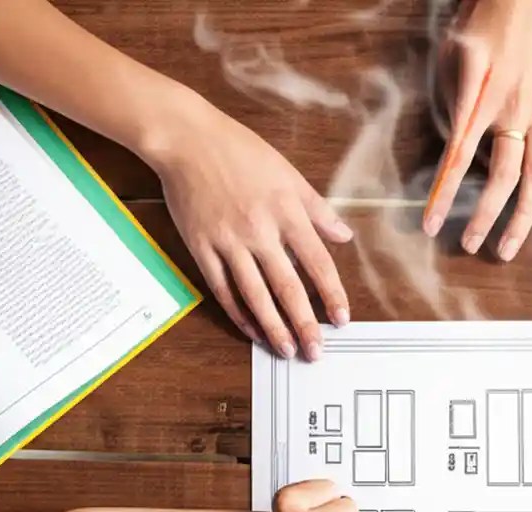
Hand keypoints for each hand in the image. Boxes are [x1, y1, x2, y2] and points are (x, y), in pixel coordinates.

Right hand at [146, 97, 353, 360]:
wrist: (187, 140)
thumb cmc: (240, 151)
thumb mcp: (288, 173)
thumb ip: (317, 208)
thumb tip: (343, 236)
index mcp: (286, 210)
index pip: (317, 262)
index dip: (331, 294)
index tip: (341, 319)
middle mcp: (259, 230)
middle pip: (287, 287)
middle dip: (304, 324)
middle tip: (316, 352)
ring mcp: (228, 241)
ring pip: (254, 295)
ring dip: (273, 327)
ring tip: (287, 351)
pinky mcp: (201, 247)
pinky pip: (223, 289)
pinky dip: (238, 313)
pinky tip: (252, 330)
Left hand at [425, 0, 531, 260]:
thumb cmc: (483, 21)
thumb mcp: (452, 56)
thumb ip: (453, 104)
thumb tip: (456, 147)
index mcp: (482, 98)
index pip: (457, 159)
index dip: (443, 196)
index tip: (430, 227)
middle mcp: (516, 110)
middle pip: (501, 178)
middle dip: (483, 218)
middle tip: (470, 246)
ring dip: (521, 219)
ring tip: (507, 248)